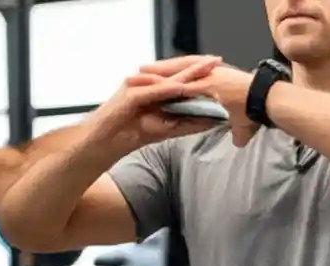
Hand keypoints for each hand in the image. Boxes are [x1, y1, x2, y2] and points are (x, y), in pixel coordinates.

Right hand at [86, 55, 223, 153]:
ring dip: (187, 74)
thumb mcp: (168, 128)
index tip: (221, 70)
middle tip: (218, 60)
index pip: (183, 78)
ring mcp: (139, 86)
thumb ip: (189, 122)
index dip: (201, 74)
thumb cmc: (134, 133)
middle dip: (198, 67)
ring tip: (206, 69)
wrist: (107, 141)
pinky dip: (167, 88)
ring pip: (168, 79)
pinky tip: (182, 86)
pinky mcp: (130, 94)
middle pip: (178, 73)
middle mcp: (149, 84)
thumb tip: (212, 121)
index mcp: (158, 90)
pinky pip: (153, 90)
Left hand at [141, 56, 259, 146]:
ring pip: (179, 71)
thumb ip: (238, 132)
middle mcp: (212, 74)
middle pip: (181, 68)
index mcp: (218, 80)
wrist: (270, 104)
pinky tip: (153, 82)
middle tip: (142, 70)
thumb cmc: (260, 111)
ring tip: (140, 72)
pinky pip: (184, 82)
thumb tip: (239, 143)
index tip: (162, 77)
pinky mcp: (209, 84)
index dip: (176, 75)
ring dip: (159, 72)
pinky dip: (168, 82)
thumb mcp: (245, 123)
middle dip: (162, 70)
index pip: (192, 75)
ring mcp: (210, 77)